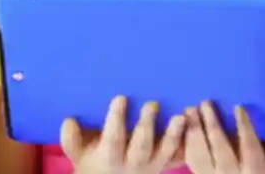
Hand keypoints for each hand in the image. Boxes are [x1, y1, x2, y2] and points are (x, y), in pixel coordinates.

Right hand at [60, 96, 185, 173]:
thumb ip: (70, 139)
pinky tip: (195, 124)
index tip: (121, 98)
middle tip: (152, 104)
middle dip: (147, 126)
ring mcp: (153, 167)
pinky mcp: (165, 165)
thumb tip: (70, 120)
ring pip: (166, 153)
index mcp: (110, 158)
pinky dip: (188, 142)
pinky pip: (180, 156)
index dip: (117, 119)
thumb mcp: (77, 154)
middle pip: (142, 146)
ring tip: (182, 116)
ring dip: (174, 135)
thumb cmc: (92, 163)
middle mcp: (133, 165)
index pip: (114, 139)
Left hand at [183, 103, 264, 173]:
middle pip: (221, 149)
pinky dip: (184, 145)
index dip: (244, 128)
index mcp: (255, 171)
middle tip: (205, 103)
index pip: (249, 147)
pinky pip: (190, 162)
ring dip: (193, 132)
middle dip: (212, 125)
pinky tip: (180, 128)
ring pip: (200, 156)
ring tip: (189, 110)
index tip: (238, 107)